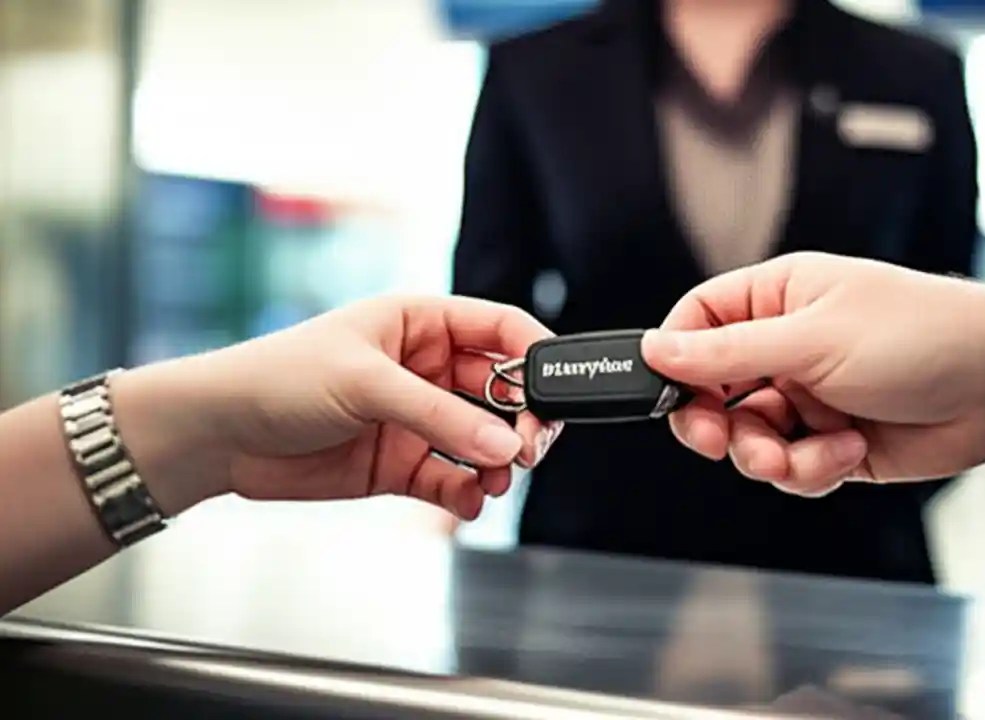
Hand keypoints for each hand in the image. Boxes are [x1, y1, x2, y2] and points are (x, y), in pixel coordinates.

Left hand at [110, 295, 561, 520]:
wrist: (218, 435)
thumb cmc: (277, 377)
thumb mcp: (365, 383)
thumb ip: (439, 415)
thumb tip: (504, 442)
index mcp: (421, 323)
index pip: (500, 330)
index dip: (534, 356)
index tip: (556, 390)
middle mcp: (427, 369)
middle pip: (503, 391)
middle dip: (524, 420)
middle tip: (528, 449)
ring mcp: (416, 419)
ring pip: (484, 440)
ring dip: (500, 462)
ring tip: (497, 480)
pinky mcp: (402, 464)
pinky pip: (454, 479)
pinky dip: (469, 493)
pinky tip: (470, 501)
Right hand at [641, 252, 984, 495]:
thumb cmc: (918, 335)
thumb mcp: (812, 339)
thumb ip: (727, 352)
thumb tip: (656, 349)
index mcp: (777, 299)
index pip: (697, 323)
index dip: (676, 360)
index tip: (666, 394)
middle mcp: (786, 346)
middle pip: (712, 392)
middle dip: (715, 424)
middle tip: (722, 441)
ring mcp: (808, 396)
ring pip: (749, 439)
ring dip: (770, 456)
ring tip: (805, 453)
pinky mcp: (831, 442)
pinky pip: (791, 467)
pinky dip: (812, 469)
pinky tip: (849, 451)